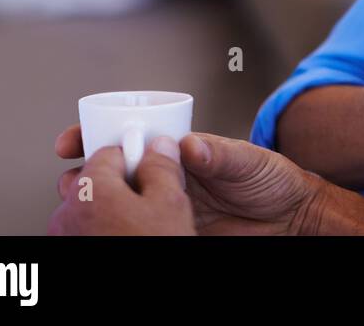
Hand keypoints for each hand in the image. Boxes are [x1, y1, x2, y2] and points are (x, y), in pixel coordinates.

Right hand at [53, 125, 327, 234]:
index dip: (99, 135)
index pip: (133, 137)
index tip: (74, 138)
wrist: (291, 216)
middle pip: (116, 171)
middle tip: (73, 178)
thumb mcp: (248, 159)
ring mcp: (168, 203)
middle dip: (86, 172)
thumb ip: (220, 153)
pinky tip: (108, 228)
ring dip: (95, 201)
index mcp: (180, 150)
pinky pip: (142, 227)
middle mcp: (168, 175)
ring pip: (121, 201)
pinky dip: (120, 226)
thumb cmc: (271, 178)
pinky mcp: (175, 228)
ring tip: (81, 203)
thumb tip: (190, 145)